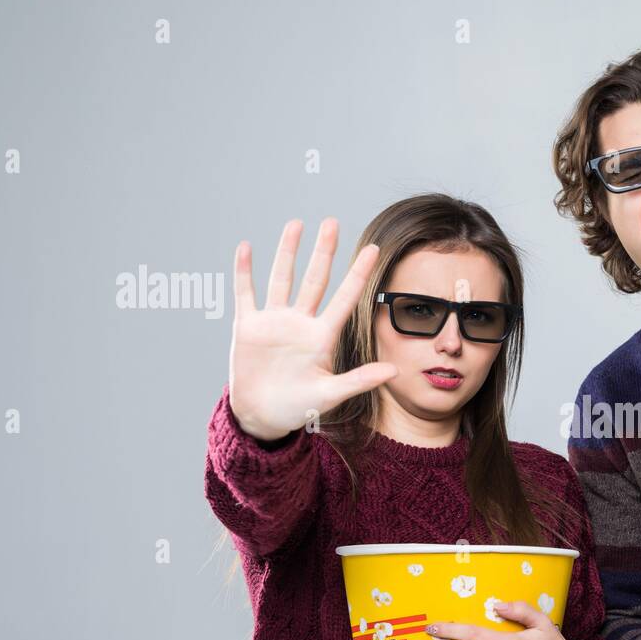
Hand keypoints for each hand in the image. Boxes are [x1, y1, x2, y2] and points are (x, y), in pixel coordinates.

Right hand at [227, 218, 397, 441]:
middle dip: (323, 251)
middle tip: (332, 222)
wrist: (263, 417)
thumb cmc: (299, 407)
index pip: (346, 298)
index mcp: (323, 336)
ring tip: (296, 224)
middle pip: (315, 279)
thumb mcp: (331, 395)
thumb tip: (395, 372)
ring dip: (287, 252)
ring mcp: (274, 322)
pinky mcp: (248, 326)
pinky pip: (246, 293)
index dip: (359, 274)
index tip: (374, 249)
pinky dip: (244, 271)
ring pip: (282, 278)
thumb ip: (360, 380)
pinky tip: (247, 247)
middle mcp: (301, 323)